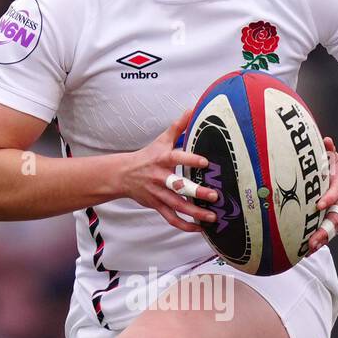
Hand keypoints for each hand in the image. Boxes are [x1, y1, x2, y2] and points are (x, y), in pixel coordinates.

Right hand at [120, 107, 219, 233]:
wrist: (123, 175)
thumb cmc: (147, 157)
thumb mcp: (161, 140)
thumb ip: (178, 126)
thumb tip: (193, 108)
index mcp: (162, 160)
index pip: (177, 158)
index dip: (190, 160)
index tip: (205, 162)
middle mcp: (160, 178)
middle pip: (179, 187)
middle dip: (197, 193)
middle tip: (214, 196)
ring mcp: (159, 194)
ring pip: (178, 206)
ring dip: (195, 213)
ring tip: (213, 217)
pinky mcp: (157, 206)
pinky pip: (172, 219)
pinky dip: (185, 226)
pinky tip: (200, 228)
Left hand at [306, 137, 337, 253]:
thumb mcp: (336, 156)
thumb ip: (330, 150)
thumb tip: (326, 140)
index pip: (335, 193)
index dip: (328, 199)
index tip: (318, 205)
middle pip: (335, 218)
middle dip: (324, 230)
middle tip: (312, 240)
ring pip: (332, 228)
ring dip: (322, 239)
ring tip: (309, 249)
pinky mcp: (337, 217)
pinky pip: (329, 231)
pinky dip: (320, 241)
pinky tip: (306, 251)